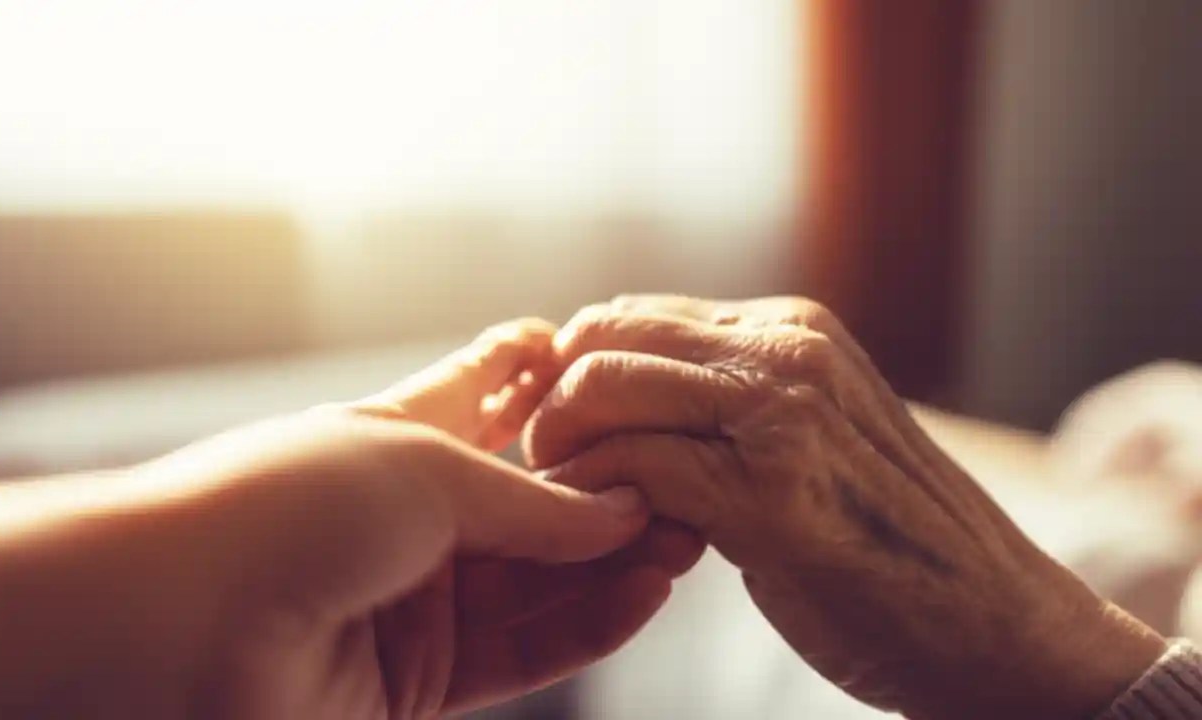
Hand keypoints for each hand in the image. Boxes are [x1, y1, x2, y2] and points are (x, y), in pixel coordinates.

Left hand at [0, 319, 701, 718]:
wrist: (179, 621)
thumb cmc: (285, 504)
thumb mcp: (429, 472)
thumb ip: (535, 503)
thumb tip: (626, 510)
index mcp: (398, 438)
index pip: (483, 395)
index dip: (539, 378)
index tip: (604, 363)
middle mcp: (410, 518)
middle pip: (530, 505)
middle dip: (607, 496)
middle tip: (687, 488)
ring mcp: (416, 599)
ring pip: (538, 582)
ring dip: (613, 564)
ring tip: (685, 544)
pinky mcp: (419, 678)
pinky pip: (524, 649)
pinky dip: (588, 623)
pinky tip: (644, 593)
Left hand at [524, 296, 1164, 719]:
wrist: (996, 624)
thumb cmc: (890, 540)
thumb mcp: (813, 431)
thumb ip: (727, 399)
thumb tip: (613, 385)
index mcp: (791, 329)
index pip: (630, 315)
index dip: (571, 371)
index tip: (554, 429)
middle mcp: (786, 351)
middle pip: (603, 337)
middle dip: (551, 402)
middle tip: (547, 464)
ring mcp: (782, 417)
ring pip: (605, 388)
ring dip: (562, 450)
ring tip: (569, 502)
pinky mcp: (771, 499)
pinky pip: (631, 469)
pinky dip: (589, 500)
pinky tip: (599, 535)